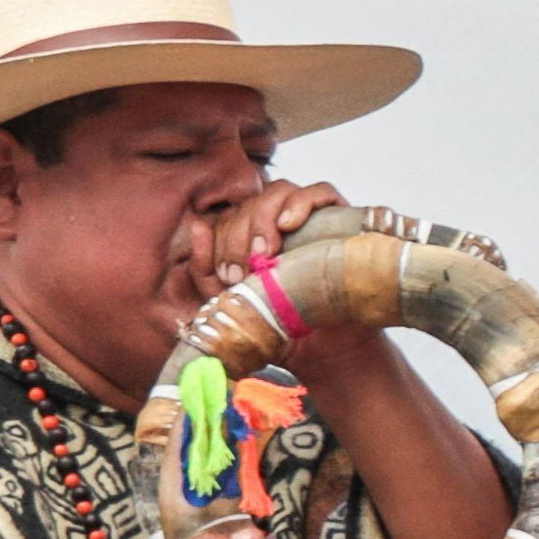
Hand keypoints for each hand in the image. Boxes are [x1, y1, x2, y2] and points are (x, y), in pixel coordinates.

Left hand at [199, 181, 388, 383]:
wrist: (320, 348)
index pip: (229, 216)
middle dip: (239, 236)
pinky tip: (289, 224)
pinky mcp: (341, 218)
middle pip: (250, 203)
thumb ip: (205, 269)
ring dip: (264, 217)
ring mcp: (310, 218)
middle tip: (245, 272)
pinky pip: (321, 191)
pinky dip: (301, 202)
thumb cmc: (275, 324)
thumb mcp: (228, 301)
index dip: (222, 241)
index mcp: (251, 237)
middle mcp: (279, 222)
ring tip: (267, 252)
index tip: (228, 277)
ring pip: (279, 190)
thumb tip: (197, 225)